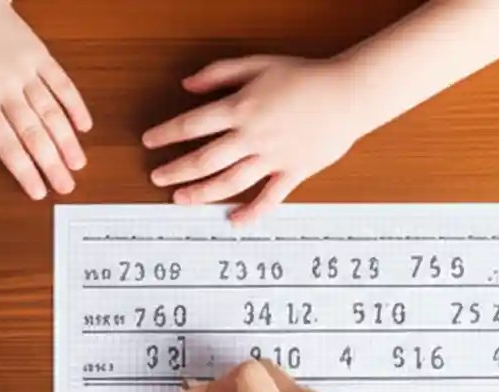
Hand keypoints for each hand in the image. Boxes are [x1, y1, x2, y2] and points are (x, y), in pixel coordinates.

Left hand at [0, 0, 91, 198]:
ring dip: (67, 140)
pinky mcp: (41, 56)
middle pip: (33, 132)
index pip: (5, 143)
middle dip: (52, 163)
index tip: (38, 191)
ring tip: (79, 164)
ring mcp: (26, 71)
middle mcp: (5, 87)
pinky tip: (85, 126)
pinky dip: (75, 105)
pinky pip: (63, 83)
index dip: (24, 169)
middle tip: (67, 187)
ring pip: (51, 111)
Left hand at [143, 56, 361, 224]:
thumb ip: (220, 73)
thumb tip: (187, 87)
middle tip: (157, 176)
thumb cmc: (305, 76)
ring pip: (229, 182)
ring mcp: (273, 158)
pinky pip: (268, 199)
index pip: (192, 124)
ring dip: (201, 193)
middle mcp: (253, 136)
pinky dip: (250, 213)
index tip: (149, 141)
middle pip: (204, 159)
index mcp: (242, 107)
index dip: (166, 134)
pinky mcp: (293, 173)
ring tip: (180, 199)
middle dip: (176, 170)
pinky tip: (233, 221)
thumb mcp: (259, 64)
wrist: (348, 94)